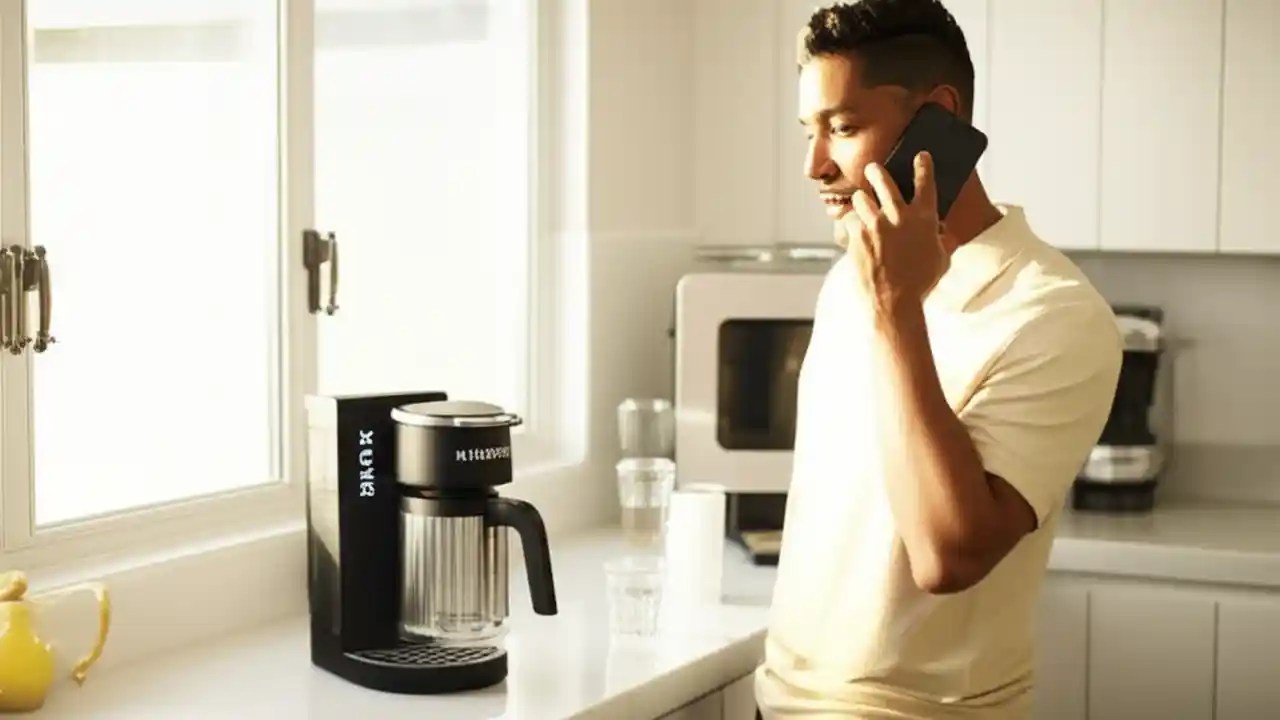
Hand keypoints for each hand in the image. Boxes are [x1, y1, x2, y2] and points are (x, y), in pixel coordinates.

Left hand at [839, 152, 950, 316]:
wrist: (895, 301)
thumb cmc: (921, 283)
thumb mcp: (941, 259)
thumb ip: (940, 240)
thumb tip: (940, 232)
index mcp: (924, 218)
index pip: (925, 182)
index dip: (923, 165)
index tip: (920, 156)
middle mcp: (899, 215)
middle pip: (883, 180)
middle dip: (876, 170)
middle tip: (873, 169)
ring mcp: (876, 224)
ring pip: (861, 197)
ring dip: (862, 200)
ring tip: (862, 203)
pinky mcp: (857, 235)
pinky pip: (849, 221)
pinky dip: (851, 225)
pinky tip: (852, 230)